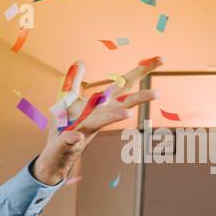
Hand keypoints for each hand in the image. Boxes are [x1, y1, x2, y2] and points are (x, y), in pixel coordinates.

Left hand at [32, 56, 162, 184]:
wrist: (54, 155)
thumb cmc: (64, 127)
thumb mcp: (66, 99)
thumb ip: (73, 81)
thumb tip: (80, 61)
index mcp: (101, 104)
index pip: (124, 84)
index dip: (142, 71)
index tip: (162, 59)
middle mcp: (98, 116)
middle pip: (122, 103)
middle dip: (140, 97)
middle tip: (158, 93)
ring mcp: (85, 129)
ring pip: (102, 121)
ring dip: (114, 117)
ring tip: (127, 115)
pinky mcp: (70, 142)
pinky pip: (71, 138)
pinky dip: (73, 137)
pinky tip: (77, 136)